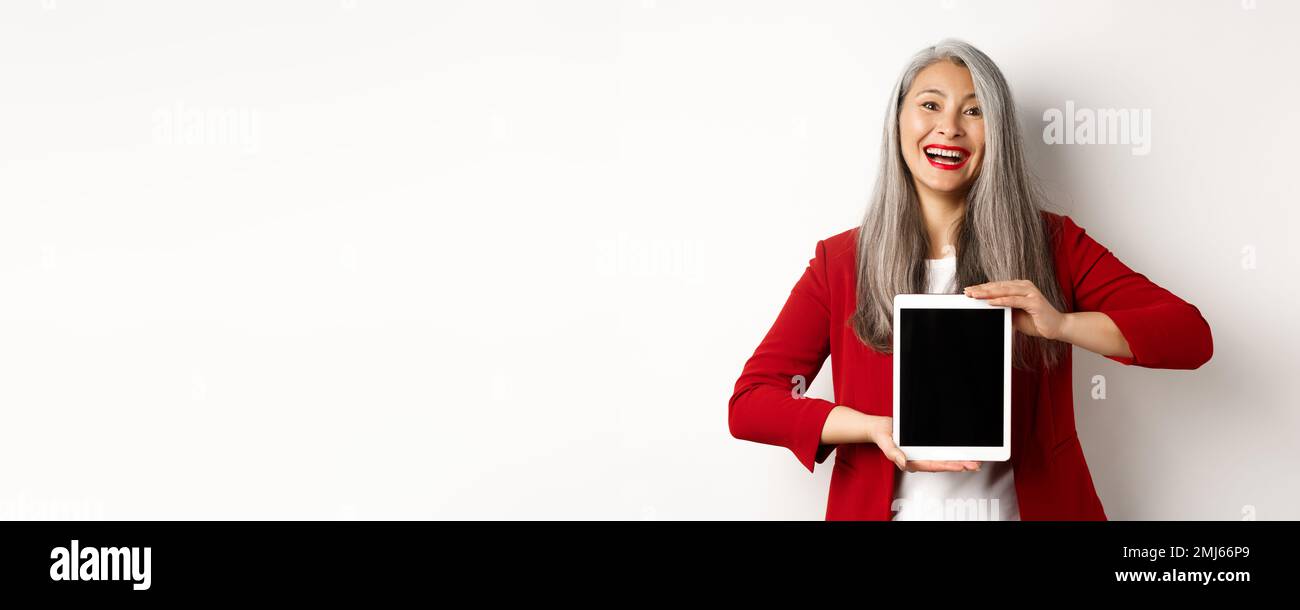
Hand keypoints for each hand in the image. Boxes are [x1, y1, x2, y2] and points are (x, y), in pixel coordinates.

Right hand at [865, 415, 981, 472]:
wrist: (880, 428)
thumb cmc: (882, 435)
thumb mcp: (885, 442)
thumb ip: (893, 453)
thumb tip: (904, 463)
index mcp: (910, 461)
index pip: (932, 465)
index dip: (948, 466)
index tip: (961, 466)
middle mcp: (918, 459)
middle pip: (942, 464)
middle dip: (959, 465)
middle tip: (974, 465)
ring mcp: (921, 454)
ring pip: (943, 460)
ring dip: (958, 461)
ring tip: (973, 461)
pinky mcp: (924, 448)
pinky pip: (939, 452)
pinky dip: (951, 453)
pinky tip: (961, 453)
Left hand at [964, 279, 1066, 339]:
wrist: (1056, 327)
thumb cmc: (1036, 321)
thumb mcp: (1015, 315)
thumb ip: (1003, 310)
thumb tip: (986, 309)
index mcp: (1019, 287)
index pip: (997, 286)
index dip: (982, 288)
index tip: (968, 291)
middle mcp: (1024, 286)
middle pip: (998, 287)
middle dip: (981, 289)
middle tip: (967, 292)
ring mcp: (1030, 292)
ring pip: (1004, 291)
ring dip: (988, 293)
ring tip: (974, 296)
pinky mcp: (1034, 301)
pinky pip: (1014, 300)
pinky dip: (1002, 301)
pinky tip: (991, 302)